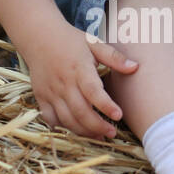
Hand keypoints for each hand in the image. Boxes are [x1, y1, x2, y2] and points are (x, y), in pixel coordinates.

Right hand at [25, 21, 138, 139]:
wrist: (38, 37)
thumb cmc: (70, 41)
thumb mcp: (93, 43)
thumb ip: (114, 57)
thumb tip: (135, 67)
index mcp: (79, 68)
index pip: (92, 91)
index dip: (105, 105)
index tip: (119, 116)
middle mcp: (64, 82)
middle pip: (80, 111)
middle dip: (97, 126)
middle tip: (112, 133)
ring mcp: (51, 92)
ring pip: (66, 119)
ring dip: (83, 131)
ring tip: (100, 136)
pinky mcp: (41, 97)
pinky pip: (51, 119)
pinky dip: (63, 128)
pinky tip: (78, 130)